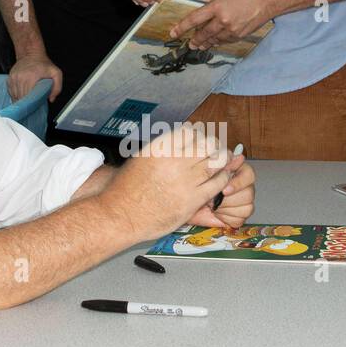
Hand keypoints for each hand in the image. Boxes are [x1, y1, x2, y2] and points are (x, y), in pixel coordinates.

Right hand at [8, 52, 62, 101]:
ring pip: (15, 96)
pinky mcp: (10, 78)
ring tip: (26, 103)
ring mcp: (14, 78)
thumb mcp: (56, 73)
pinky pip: (11, 92)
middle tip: (32, 106)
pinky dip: (16, 96)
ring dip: (20, 101)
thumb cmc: (43, 64)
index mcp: (31, 77)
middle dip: (26, 104)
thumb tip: (51, 98)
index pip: (28, 97)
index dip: (31, 104)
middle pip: (21, 98)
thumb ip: (57, 87)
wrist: (30, 53)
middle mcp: (20, 78)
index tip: (34, 106)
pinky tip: (21, 96)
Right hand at [102, 126, 232, 238]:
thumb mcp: (140, 158)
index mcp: (161, 147)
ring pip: (216, 162)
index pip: (190, 131)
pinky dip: (223, 178)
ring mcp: (186, 179)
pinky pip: (217, 183)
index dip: (198, 135)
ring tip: (223, 163)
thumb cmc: (126, 189)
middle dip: (214, 146)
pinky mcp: (193, 199)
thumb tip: (175, 142)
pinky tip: (221, 179)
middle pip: (207, 144)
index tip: (200, 140)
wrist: (122, 215)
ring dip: (222, 161)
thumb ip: (160, 149)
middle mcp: (175, 160)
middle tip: (216, 150)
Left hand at [169, 0, 270, 49]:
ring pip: (213, 40)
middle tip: (189, 43)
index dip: (182, 27)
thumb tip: (196, 5)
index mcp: (216, 7)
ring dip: (205, 43)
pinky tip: (214, 41)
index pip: (194, 19)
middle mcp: (223, 20)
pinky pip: (224, 41)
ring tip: (199, 45)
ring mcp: (231, 30)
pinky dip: (218, 41)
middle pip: (203, 34)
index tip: (174, 32)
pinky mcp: (239, 36)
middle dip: (194, 40)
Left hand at [186, 155, 255, 228]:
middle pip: (249, 193)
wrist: (189, 207)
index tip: (224, 191)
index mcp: (238, 172)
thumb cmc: (198, 188)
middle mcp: (243, 186)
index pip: (249, 174)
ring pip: (247, 206)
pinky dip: (227, 217)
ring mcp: (244, 201)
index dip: (238, 183)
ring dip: (227, 208)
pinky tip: (218, 213)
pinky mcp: (241, 214)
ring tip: (214, 206)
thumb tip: (233, 157)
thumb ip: (221, 165)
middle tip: (215, 201)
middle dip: (230, 200)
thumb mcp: (206, 175)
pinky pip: (242, 218)